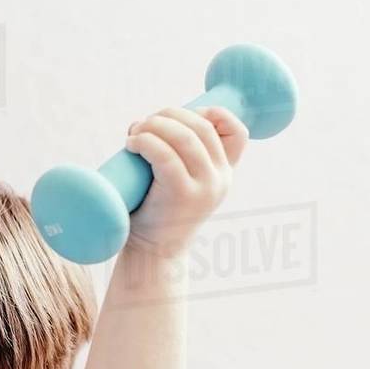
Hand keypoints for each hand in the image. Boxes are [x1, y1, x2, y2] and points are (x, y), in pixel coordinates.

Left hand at [123, 106, 248, 257]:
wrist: (152, 254)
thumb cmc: (154, 213)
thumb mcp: (175, 182)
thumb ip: (174, 154)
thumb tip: (145, 122)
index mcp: (223, 173)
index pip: (238, 133)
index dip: (212, 113)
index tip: (182, 118)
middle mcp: (220, 179)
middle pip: (203, 126)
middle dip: (170, 115)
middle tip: (144, 124)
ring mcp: (204, 187)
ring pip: (185, 137)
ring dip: (155, 125)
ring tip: (135, 133)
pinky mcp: (182, 194)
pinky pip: (165, 155)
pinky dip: (146, 142)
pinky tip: (132, 144)